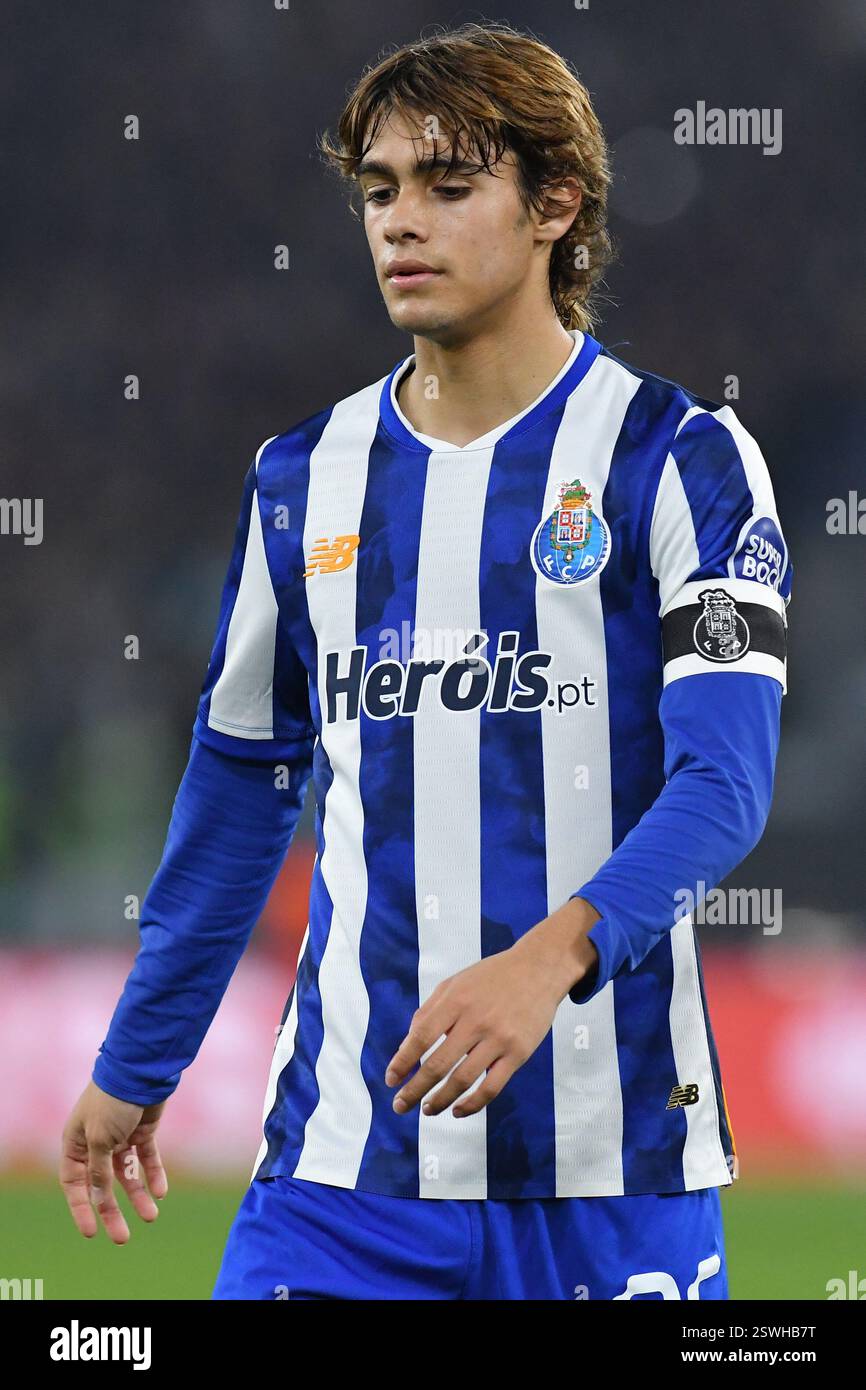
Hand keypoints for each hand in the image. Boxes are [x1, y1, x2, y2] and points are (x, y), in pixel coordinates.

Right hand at [59, 1081, 167, 1243]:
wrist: (140, 1070)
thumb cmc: (112, 1102)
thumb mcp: (100, 1139)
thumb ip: (98, 1170)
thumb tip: (96, 1198)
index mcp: (76, 1143)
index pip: (74, 1183)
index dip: (81, 1208)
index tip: (91, 1233)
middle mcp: (96, 1142)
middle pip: (102, 1184)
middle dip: (112, 1210)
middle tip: (122, 1237)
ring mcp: (120, 1137)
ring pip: (127, 1175)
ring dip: (138, 1195)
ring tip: (151, 1216)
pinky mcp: (143, 1131)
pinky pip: (147, 1159)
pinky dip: (153, 1174)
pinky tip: (161, 1192)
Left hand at [385, 897, 599, 1118]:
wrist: (539, 969)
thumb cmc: (492, 977)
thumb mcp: (455, 983)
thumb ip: (429, 1011)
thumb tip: (407, 1045)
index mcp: (455, 1000)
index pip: (420, 1037)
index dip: (402, 1062)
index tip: (391, 1080)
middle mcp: (475, 1020)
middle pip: (438, 1064)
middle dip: (414, 1089)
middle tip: (400, 1106)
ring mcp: (499, 1038)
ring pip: (462, 1080)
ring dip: (440, 1100)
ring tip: (427, 1110)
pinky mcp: (519, 1053)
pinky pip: (491, 1087)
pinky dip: (472, 1104)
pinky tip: (457, 1110)